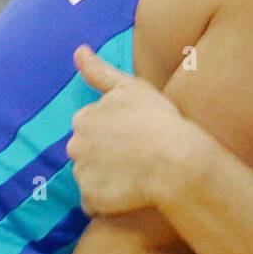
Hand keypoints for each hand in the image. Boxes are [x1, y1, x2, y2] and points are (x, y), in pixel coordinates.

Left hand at [67, 45, 206, 215]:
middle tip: (138, 157)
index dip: (114, 133)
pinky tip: (131, 195)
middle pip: (86, 153)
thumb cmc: (159, 121)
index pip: (90, 128)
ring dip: (108, 179)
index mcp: (84, 118)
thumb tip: (78, 50)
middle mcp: (76, 145)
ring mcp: (82, 174)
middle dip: (105, 156)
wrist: (176, 161)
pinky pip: (95, 203)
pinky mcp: (92, 199)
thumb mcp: (132, 88)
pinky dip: (109, 202)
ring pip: (90, 178)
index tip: (136, 136)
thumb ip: (100, 71)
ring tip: (138, 177)